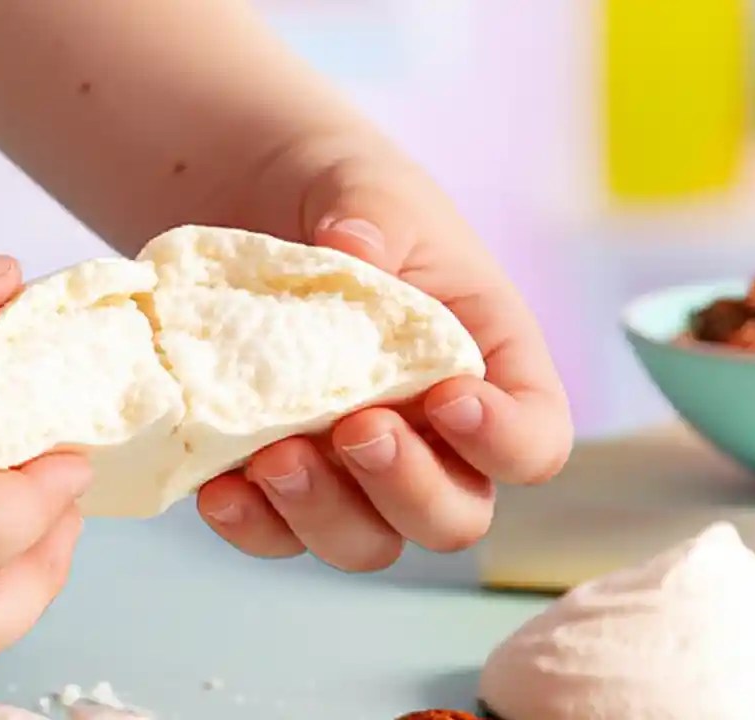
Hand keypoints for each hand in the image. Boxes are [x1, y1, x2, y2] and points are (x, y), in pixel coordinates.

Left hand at [196, 134, 573, 570]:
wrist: (266, 211)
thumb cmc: (352, 205)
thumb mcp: (374, 191)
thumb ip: (376, 213)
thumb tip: (353, 244)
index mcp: (488, 369)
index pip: (535, 440)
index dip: (505, 441)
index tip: (449, 399)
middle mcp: (434, 439)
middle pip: (454, 516)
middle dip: (409, 490)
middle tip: (359, 429)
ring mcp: (358, 472)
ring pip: (368, 542)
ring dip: (324, 517)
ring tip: (275, 459)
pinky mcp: (284, 482)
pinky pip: (279, 536)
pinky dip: (252, 525)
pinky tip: (220, 489)